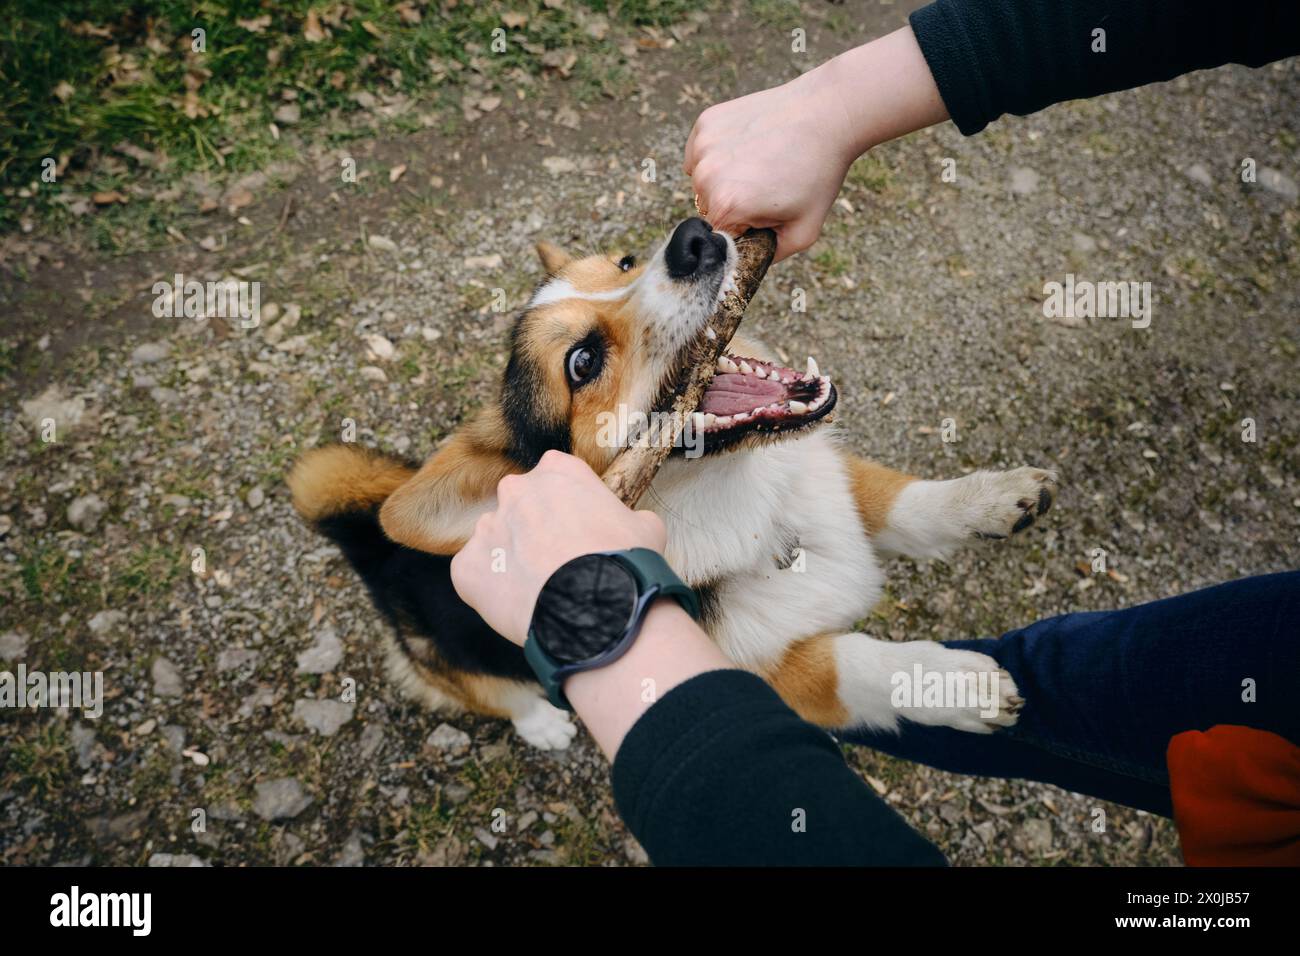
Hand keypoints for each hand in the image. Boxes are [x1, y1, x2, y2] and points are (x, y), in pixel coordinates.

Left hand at [449, 451, 666, 645]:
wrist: (598, 610)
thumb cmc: (626, 564)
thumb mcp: (645, 527)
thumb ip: (625, 516)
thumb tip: (630, 526)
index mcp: (557, 470)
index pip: (555, 479)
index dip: (568, 509)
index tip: (579, 533)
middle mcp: (515, 490)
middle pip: (521, 507)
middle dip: (535, 531)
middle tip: (559, 564)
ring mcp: (487, 527)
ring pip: (497, 542)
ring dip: (513, 560)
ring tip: (542, 592)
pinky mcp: (467, 567)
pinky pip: (475, 576)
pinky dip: (492, 591)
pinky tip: (520, 606)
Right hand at [684, 27, 947, 262]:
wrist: (828, 113)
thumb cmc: (819, 173)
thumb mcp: (804, 231)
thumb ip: (769, 257)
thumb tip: (743, 267)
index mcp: (726, 205)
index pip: (720, 234)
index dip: (746, 227)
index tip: (769, 210)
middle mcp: (706, 175)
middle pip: (708, 207)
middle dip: (734, 203)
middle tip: (769, 184)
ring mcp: (703, 145)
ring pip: (702, 179)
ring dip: (724, 178)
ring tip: (760, 162)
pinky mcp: (706, 122)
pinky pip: (701, 153)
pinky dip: (718, 154)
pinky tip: (749, 146)